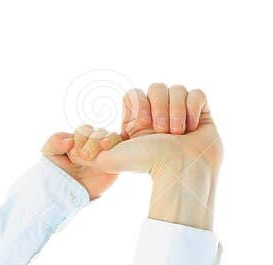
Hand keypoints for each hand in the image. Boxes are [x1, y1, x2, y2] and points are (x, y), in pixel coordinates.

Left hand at [43, 126, 123, 199]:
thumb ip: (54, 141)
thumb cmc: (56, 173)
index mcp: (80, 139)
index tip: (72, 153)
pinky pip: (122, 150)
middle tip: (84, 156)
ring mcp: (106, 152)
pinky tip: (107, 155)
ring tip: (97, 153)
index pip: (84, 130)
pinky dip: (117, 148)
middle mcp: (94, 143)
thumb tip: (69, 140)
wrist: (66, 194)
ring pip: (112, 138)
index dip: (80, 138)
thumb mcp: (49, 155)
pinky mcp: (115, 163)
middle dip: (92, 142)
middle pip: (99, 132)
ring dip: (106, 142)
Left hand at [44, 82, 205, 199]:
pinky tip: (191, 127)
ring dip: (177, 110)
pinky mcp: (201, 112)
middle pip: (157, 87)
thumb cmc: (147, 164)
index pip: (134, 93)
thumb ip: (88, 150)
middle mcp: (158, 115)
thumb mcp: (109, 158)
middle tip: (161, 132)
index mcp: (137, 122)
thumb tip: (70, 139)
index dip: (138, 105)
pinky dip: (194, 108)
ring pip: (178, 88)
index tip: (140, 127)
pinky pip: (198, 93)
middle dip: (159, 108)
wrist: (181, 170)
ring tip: (178, 133)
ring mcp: (181, 113)